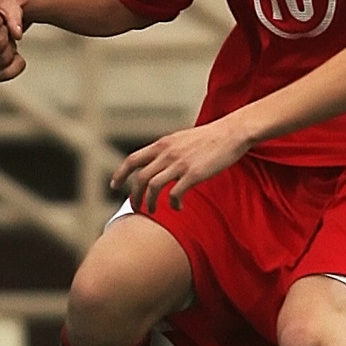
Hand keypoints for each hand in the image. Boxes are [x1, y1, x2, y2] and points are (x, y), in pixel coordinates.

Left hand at [112, 114, 250, 213]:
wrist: (230, 133)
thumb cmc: (208, 138)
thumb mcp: (180, 139)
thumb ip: (166, 150)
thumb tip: (156, 163)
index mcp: (162, 144)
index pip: (133, 159)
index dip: (120, 174)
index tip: (114, 186)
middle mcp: (167, 153)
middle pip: (140, 177)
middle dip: (134, 195)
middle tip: (135, 207)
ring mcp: (179, 163)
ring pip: (153, 187)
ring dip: (150, 203)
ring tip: (153, 211)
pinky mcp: (193, 174)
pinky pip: (175, 193)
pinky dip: (172, 204)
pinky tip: (178, 207)